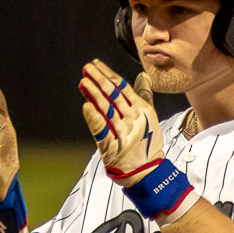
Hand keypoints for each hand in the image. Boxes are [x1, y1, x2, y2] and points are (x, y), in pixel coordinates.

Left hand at [79, 59, 162, 180]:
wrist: (146, 169)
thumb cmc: (147, 141)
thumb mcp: (150, 115)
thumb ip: (144, 94)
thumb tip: (142, 75)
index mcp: (141, 108)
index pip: (122, 86)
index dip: (109, 74)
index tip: (97, 64)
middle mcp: (132, 118)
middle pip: (113, 94)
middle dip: (99, 79)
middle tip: (87, 68)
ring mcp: (123, 131)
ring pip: (107, 108)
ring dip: (94, 94)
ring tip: (83, 81)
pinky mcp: (113, 145)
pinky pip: (102, 128)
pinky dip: (94, 117)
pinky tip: (86, 106)